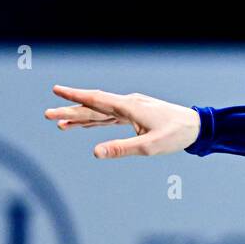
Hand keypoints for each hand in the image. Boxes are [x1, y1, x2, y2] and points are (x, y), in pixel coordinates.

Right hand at [44, 85, 201, 158]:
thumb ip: (122, 148)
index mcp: (129, 107)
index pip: (97, 100)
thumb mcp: (150, 147)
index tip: (56, 91)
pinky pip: (110, 118)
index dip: (75, 96)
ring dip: (80, 118)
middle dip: (70, 111)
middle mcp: (128, 104)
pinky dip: (96, 122)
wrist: (198, 127)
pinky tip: (84, 126)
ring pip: (100, 113)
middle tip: (47, 114)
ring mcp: (132, 109)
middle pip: (94, 107)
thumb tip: (95, 153)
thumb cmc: (176, 135)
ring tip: (59, 123)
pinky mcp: (136, 116)